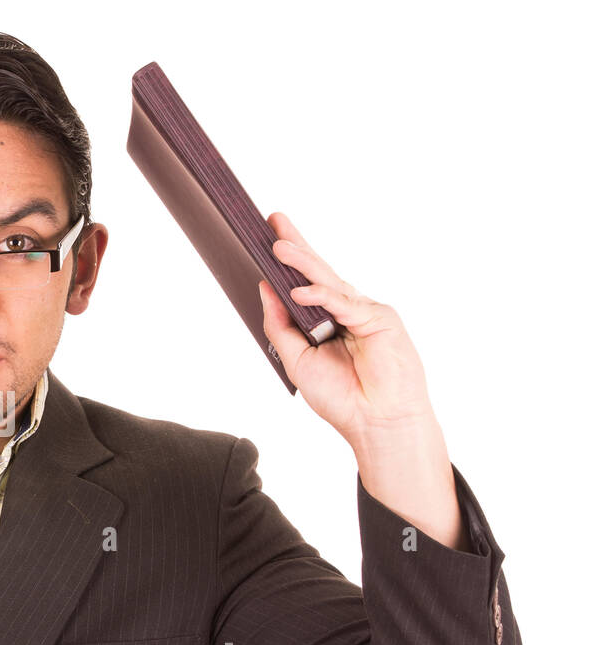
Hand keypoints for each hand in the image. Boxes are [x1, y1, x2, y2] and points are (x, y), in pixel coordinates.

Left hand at [258, 212, 434, 448]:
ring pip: (329, 282)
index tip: (267, 237)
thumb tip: (264, 289)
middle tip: (273, 222)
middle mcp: (347, 310)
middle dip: (295, 246)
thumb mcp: (297, 358)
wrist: (375, 423)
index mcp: (328, 319)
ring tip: (278, 247)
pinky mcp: (380, 319)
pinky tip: (298, 291)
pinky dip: (321, 297)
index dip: (288, 261)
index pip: (305, 282)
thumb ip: (280, 325)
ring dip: (302, 263)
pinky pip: (345, 303)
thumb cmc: (341, 397)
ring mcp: (365, 312)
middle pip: (318, 272)